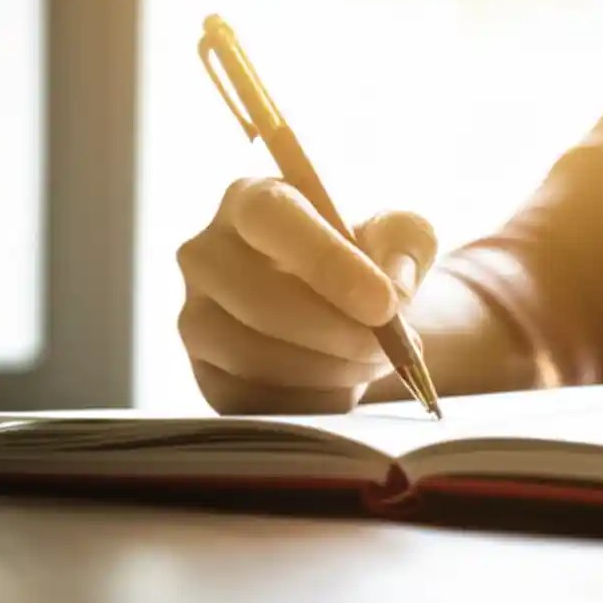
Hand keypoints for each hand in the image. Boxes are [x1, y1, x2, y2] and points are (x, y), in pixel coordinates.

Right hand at [177, 178, 436, 413]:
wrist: (350, 319)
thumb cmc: (369, 265)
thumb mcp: (400, 237)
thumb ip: (406, 245)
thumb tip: (393, 288)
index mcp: (249, 200)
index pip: (268, 216)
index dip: (326, 261)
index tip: (384, 304)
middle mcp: (206, 255)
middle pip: (255, 296)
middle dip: (334, 331)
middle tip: (389, 346)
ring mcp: (196, 320)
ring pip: (251, 355)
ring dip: (328, 369)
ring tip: (376, 362)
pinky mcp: (207, 377)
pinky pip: (253, 401)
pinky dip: (311, 401)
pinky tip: (343, 384)